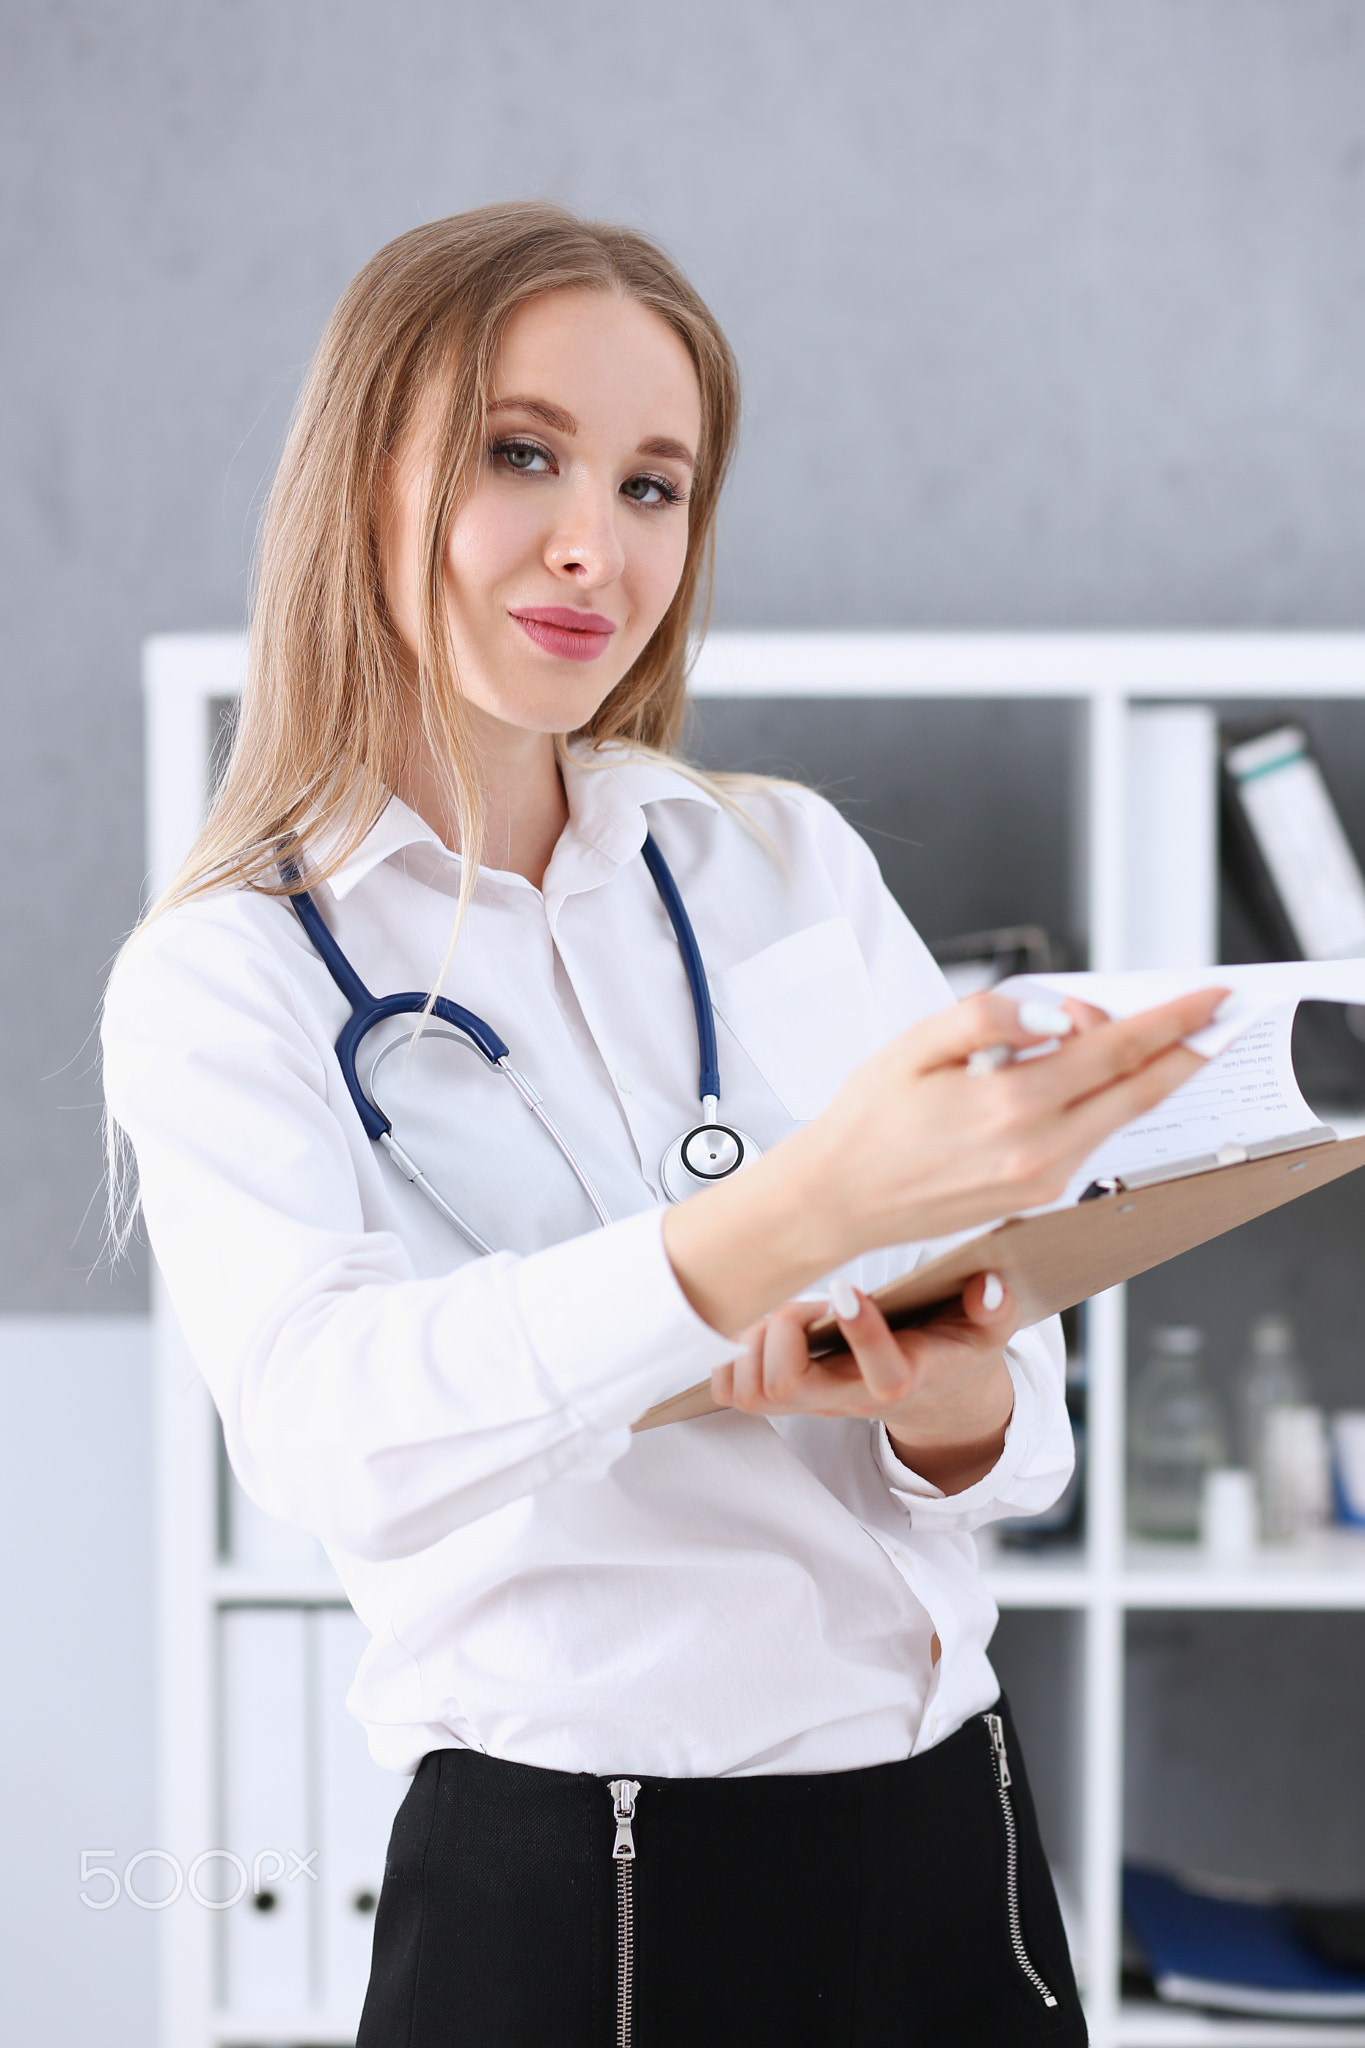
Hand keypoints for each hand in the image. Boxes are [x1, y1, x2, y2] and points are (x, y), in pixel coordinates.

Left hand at [711, 1271, 1019, 1494]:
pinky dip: (731, 1353)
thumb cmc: (952, 1349)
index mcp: (905, 1378)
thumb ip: (994, 1309)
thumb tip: (988, 1286)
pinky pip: (734, 1389)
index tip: (849, 1289)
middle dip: (786, 1328)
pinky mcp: (783, 1399)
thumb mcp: (988, 1328)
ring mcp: (811, 1403)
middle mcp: (850, 1397)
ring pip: (754, 1390)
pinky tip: (761, 1325)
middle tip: (809, 1303)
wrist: (933, 1395)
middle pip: (791, 1386)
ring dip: (756, 1340)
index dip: (862, 1333)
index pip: (885, 1375)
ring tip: (785, 1313)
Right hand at [785, 983, 1226, 1260]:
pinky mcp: (1037, 1197)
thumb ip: (991, 1017)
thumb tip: (1056, 1014)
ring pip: (1117, 1117)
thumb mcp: (916, 1045)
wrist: (838, 1200)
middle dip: (1185, 1051)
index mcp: (1012, 1106)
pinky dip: (1102, 1103)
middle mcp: (1039, 1152)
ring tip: (1129, 1036)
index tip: (1210, 999)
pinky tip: (1087, 1078)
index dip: (1173, 1022)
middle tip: (1217, 1019)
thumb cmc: (868, 1119)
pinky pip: (1089, 1139)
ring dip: (1137, 1075)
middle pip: (1140, 1092)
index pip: (1118, 1052)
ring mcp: (1043, 1181)